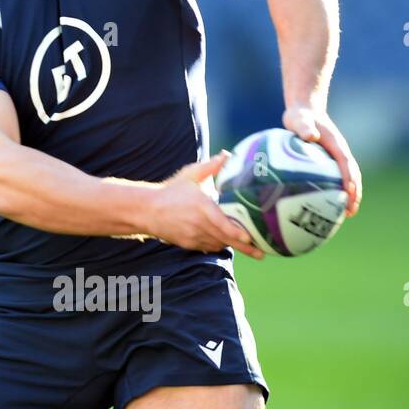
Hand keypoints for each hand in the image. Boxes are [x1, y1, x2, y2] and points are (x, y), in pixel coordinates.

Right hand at [146, 152, 264, 260]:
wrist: (147, 210)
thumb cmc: (170, 191)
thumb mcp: (189, 175)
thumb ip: (210, 167)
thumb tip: (228, 155)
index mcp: (201, 207)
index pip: (222, 224)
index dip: (236, 233)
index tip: (249, 237)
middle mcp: (198, 224)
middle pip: (225, 239)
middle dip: (245, 247)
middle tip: (261, 253)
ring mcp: (193, 236)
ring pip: (218, 244)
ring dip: (232, 245)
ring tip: (250, 248)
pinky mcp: (188, 244)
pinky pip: (208, 246)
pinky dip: (218, 244)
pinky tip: (226, 242)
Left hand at [283, 106, 361, 216]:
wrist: (304, 110)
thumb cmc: (300, 115)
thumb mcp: (299, 118)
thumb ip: (304, 126)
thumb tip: (309, 135)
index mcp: (336, 144)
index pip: (346, 163)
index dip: (349, 178)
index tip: (349, 193)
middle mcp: (339, 152)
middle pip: (353, 176)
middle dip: (355, 194)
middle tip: (351, 212)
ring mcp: (335, 158)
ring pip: (346, 179)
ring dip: (348, 197)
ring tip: (344, 215)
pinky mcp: (328, 162)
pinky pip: (332, 179)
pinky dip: (332, 192)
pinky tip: (322, 207)